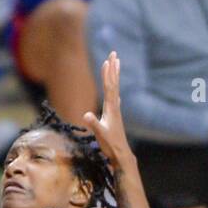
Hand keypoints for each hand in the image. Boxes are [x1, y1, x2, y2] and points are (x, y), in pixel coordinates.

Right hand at [81, 51, 131, 170]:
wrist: (121, 154)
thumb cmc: (111, 145)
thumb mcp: (100, 134)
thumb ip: (93, 124)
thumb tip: (86, 114)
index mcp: (111, 108)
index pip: (109, 87)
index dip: (107, 74)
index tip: (107, 60)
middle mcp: (114, 107)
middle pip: (114, 83)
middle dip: (113, 68)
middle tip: (114, 53)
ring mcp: (115, 111)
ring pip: (115, 89)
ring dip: (115, 76)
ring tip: (116, 64)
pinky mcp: (114, 117)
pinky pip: (114, 99)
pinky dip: (114, 92)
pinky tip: (116, 94)